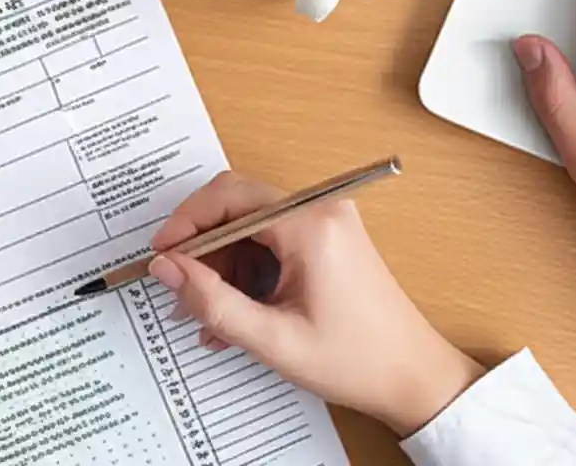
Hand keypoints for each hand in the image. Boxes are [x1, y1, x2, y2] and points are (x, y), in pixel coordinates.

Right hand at [148, 172, 483, 436]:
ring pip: (250, 225)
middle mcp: (321, 210)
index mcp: (311, 226)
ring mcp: (327, 221)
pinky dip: (246, 269)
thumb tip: (166, 269)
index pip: (229, 198)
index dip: (185, 223)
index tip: (162, 256)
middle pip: (237, 205)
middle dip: (202, 246)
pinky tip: (236, 310)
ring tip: (210, 312)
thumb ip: (211, 301)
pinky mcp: (327, 237)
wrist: (414, 377)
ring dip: (222, 263)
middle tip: (181, 285)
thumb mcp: (272, 339)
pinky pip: (270, 238)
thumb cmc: (357, 361)